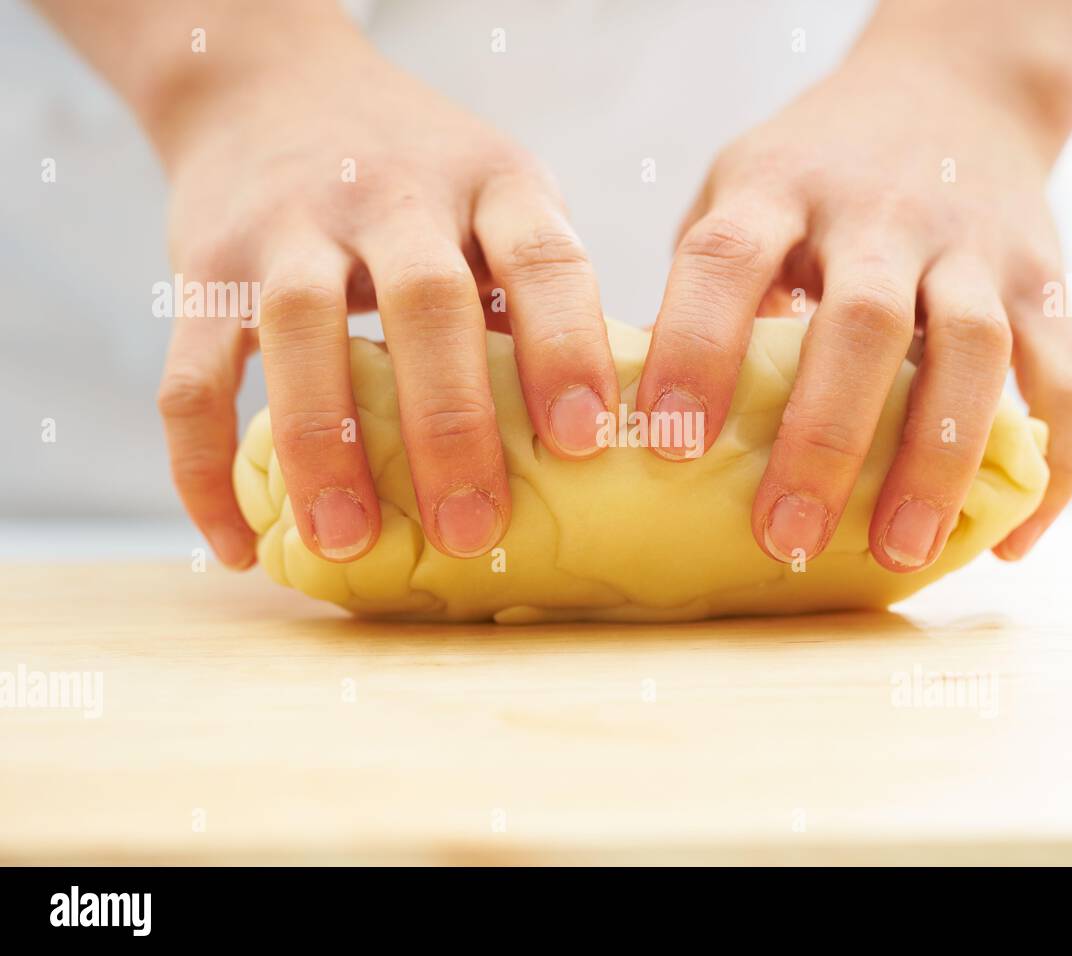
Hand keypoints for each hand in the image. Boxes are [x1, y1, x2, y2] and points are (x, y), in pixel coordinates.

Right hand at [154, 25, 617, 568]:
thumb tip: (585, 441)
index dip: (568, 349)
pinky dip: (206, 468)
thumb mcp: (497, 201)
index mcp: (490, 183)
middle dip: (452, 426)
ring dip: (324, 443)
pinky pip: (193, 374)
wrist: (275, 88)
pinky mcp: (205, 266)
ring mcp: (289, 223)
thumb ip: (533, 296)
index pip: (543, 258)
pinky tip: (242, 543)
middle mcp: (393, 193)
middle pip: (427, 302)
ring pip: (300, 328)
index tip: (584, 442)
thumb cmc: (423, 182)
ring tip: (348, 542)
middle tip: (472, 531)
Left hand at [638, 34, 1071, 570]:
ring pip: (973, 352)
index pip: (728, 258)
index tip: (672, 444)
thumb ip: (711, 283)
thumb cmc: (818, 169)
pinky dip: (1051, 468)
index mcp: (783, 187)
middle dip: (823, 439)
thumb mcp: (742, 187)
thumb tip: (661, 416)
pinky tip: (1010, 540)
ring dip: (938, 462)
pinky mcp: (1046, 281)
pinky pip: (1068, 380)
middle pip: (860, 323)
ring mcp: (975, 245)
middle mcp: (883, 212)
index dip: (696, 349)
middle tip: (786, 537)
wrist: (956, 88)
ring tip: (899, 551)